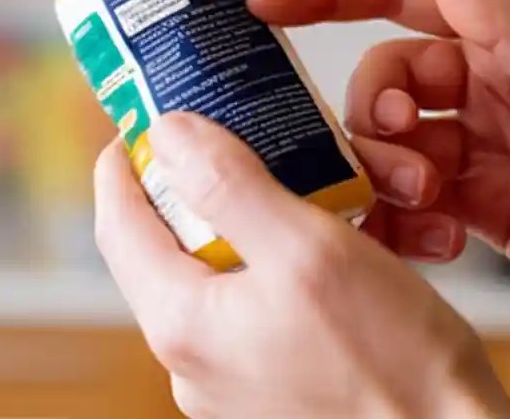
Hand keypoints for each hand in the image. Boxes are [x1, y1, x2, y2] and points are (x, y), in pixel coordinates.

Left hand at [95, 112, 509, 418]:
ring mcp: (228, 385)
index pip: (117, 223)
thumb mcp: (309, 248)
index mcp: (183, 323)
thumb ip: (230, 184)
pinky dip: (274, 268)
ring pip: (214, 277)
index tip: (147, 118)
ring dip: (245, 225)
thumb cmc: (393, 364)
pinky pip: (251, 311)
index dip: (125, 160)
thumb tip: (169, 133)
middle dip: (197, 187)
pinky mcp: (267, 393)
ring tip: (294, 190)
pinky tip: (322, 251)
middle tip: (233, 141)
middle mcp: (192, 363)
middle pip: (164, 248)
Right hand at [248, 0, 509, 329]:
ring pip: (386, 142)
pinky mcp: (479, 198)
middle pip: (381, 78)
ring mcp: (481, 140)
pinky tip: (434, 238)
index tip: (264, 5)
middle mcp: (490, 77)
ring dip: (388, 173)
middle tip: (404, 156)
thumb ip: (506, 13)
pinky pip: (408, 198)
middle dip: (372, 117)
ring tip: (431, 205)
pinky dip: (404, 219)